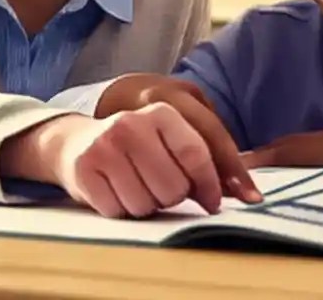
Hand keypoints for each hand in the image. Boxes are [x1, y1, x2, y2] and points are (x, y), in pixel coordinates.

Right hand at [98, 74, 261, 204]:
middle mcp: (131, 124)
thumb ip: (201, 163)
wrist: (74, 143)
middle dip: (172, 197)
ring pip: (147, 204)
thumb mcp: (166, 141)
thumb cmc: (135, 147)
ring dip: (147, 206)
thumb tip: (248, 195)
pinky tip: (114, 192)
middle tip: (160, 187)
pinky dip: (121, 210)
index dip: (211, 184)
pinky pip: (118, 211)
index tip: (214, 203)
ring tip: (136, 187)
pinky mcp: (84, 169)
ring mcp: (105, 146)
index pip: (196, 153)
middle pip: (173, 187)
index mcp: (160, 112)